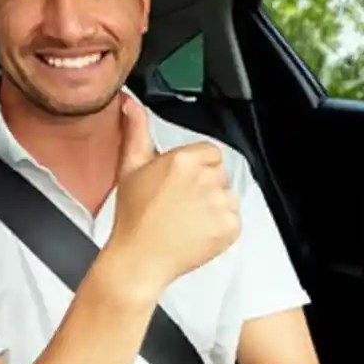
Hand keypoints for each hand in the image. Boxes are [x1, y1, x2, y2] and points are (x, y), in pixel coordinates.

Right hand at [103, 96, 240, 293]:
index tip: (181, 182)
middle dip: (203, 185)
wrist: (139, 259)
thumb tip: (131, 104)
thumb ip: (136, 130)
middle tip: (179, 202)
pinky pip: (233, 219)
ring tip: (186, 218)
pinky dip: (219, 226)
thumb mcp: (130, 167)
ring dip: (213, 205)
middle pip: (218, 173)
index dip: (195, 167)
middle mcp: (206, 179)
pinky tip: (196, 230)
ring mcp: (220, 204)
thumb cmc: (133, 217)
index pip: (209, 152)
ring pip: (227, 195)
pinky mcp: (230, 227)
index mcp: (184, 160)